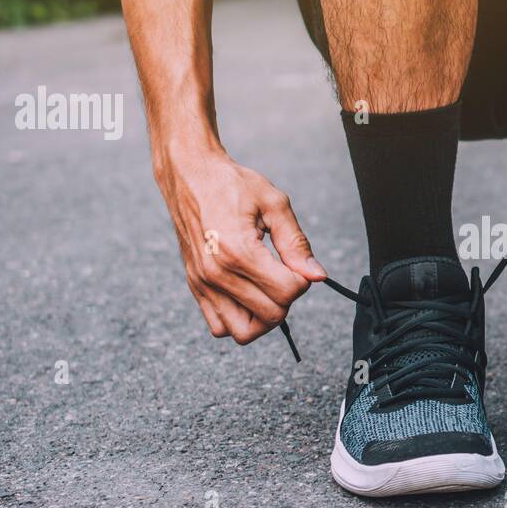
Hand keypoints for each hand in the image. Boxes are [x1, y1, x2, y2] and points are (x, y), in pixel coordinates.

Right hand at [154, 144, 324, 343]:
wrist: (189, 175)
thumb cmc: (232, 185)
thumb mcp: (274, 204)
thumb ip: (296, 243)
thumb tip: (317, 276)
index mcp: (238, 251)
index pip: (286, 293)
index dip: (302, 282)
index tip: (296, 264)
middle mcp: (216, 273)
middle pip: (270, 316)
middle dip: (286, 298)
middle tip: (284, 273)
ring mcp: (202, 283)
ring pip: (243, 332)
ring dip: (263, 317)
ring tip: (267, 289)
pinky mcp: (194, 286)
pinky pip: (219, 326)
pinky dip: (238, 318)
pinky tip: (248, 294)